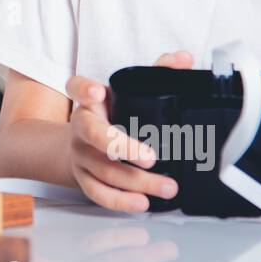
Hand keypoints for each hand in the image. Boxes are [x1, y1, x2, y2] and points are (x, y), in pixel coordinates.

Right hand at [65, 50, 193, 212]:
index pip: (77, 87)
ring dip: (136, 181)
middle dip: (122, 147)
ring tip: (167, 186)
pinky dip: (120, 200)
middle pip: (94, 135)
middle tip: (151, 158)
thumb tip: (183, 59)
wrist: (81, 145)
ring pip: (104, 169)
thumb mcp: (127, 92)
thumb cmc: (111, 116)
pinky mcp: (84, 178)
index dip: (85, 89)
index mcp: (90, 102)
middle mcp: (80, 127)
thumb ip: (157, 72)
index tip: (99, 92)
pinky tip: (142, 202)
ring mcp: (81, 155)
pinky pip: (98, 192)